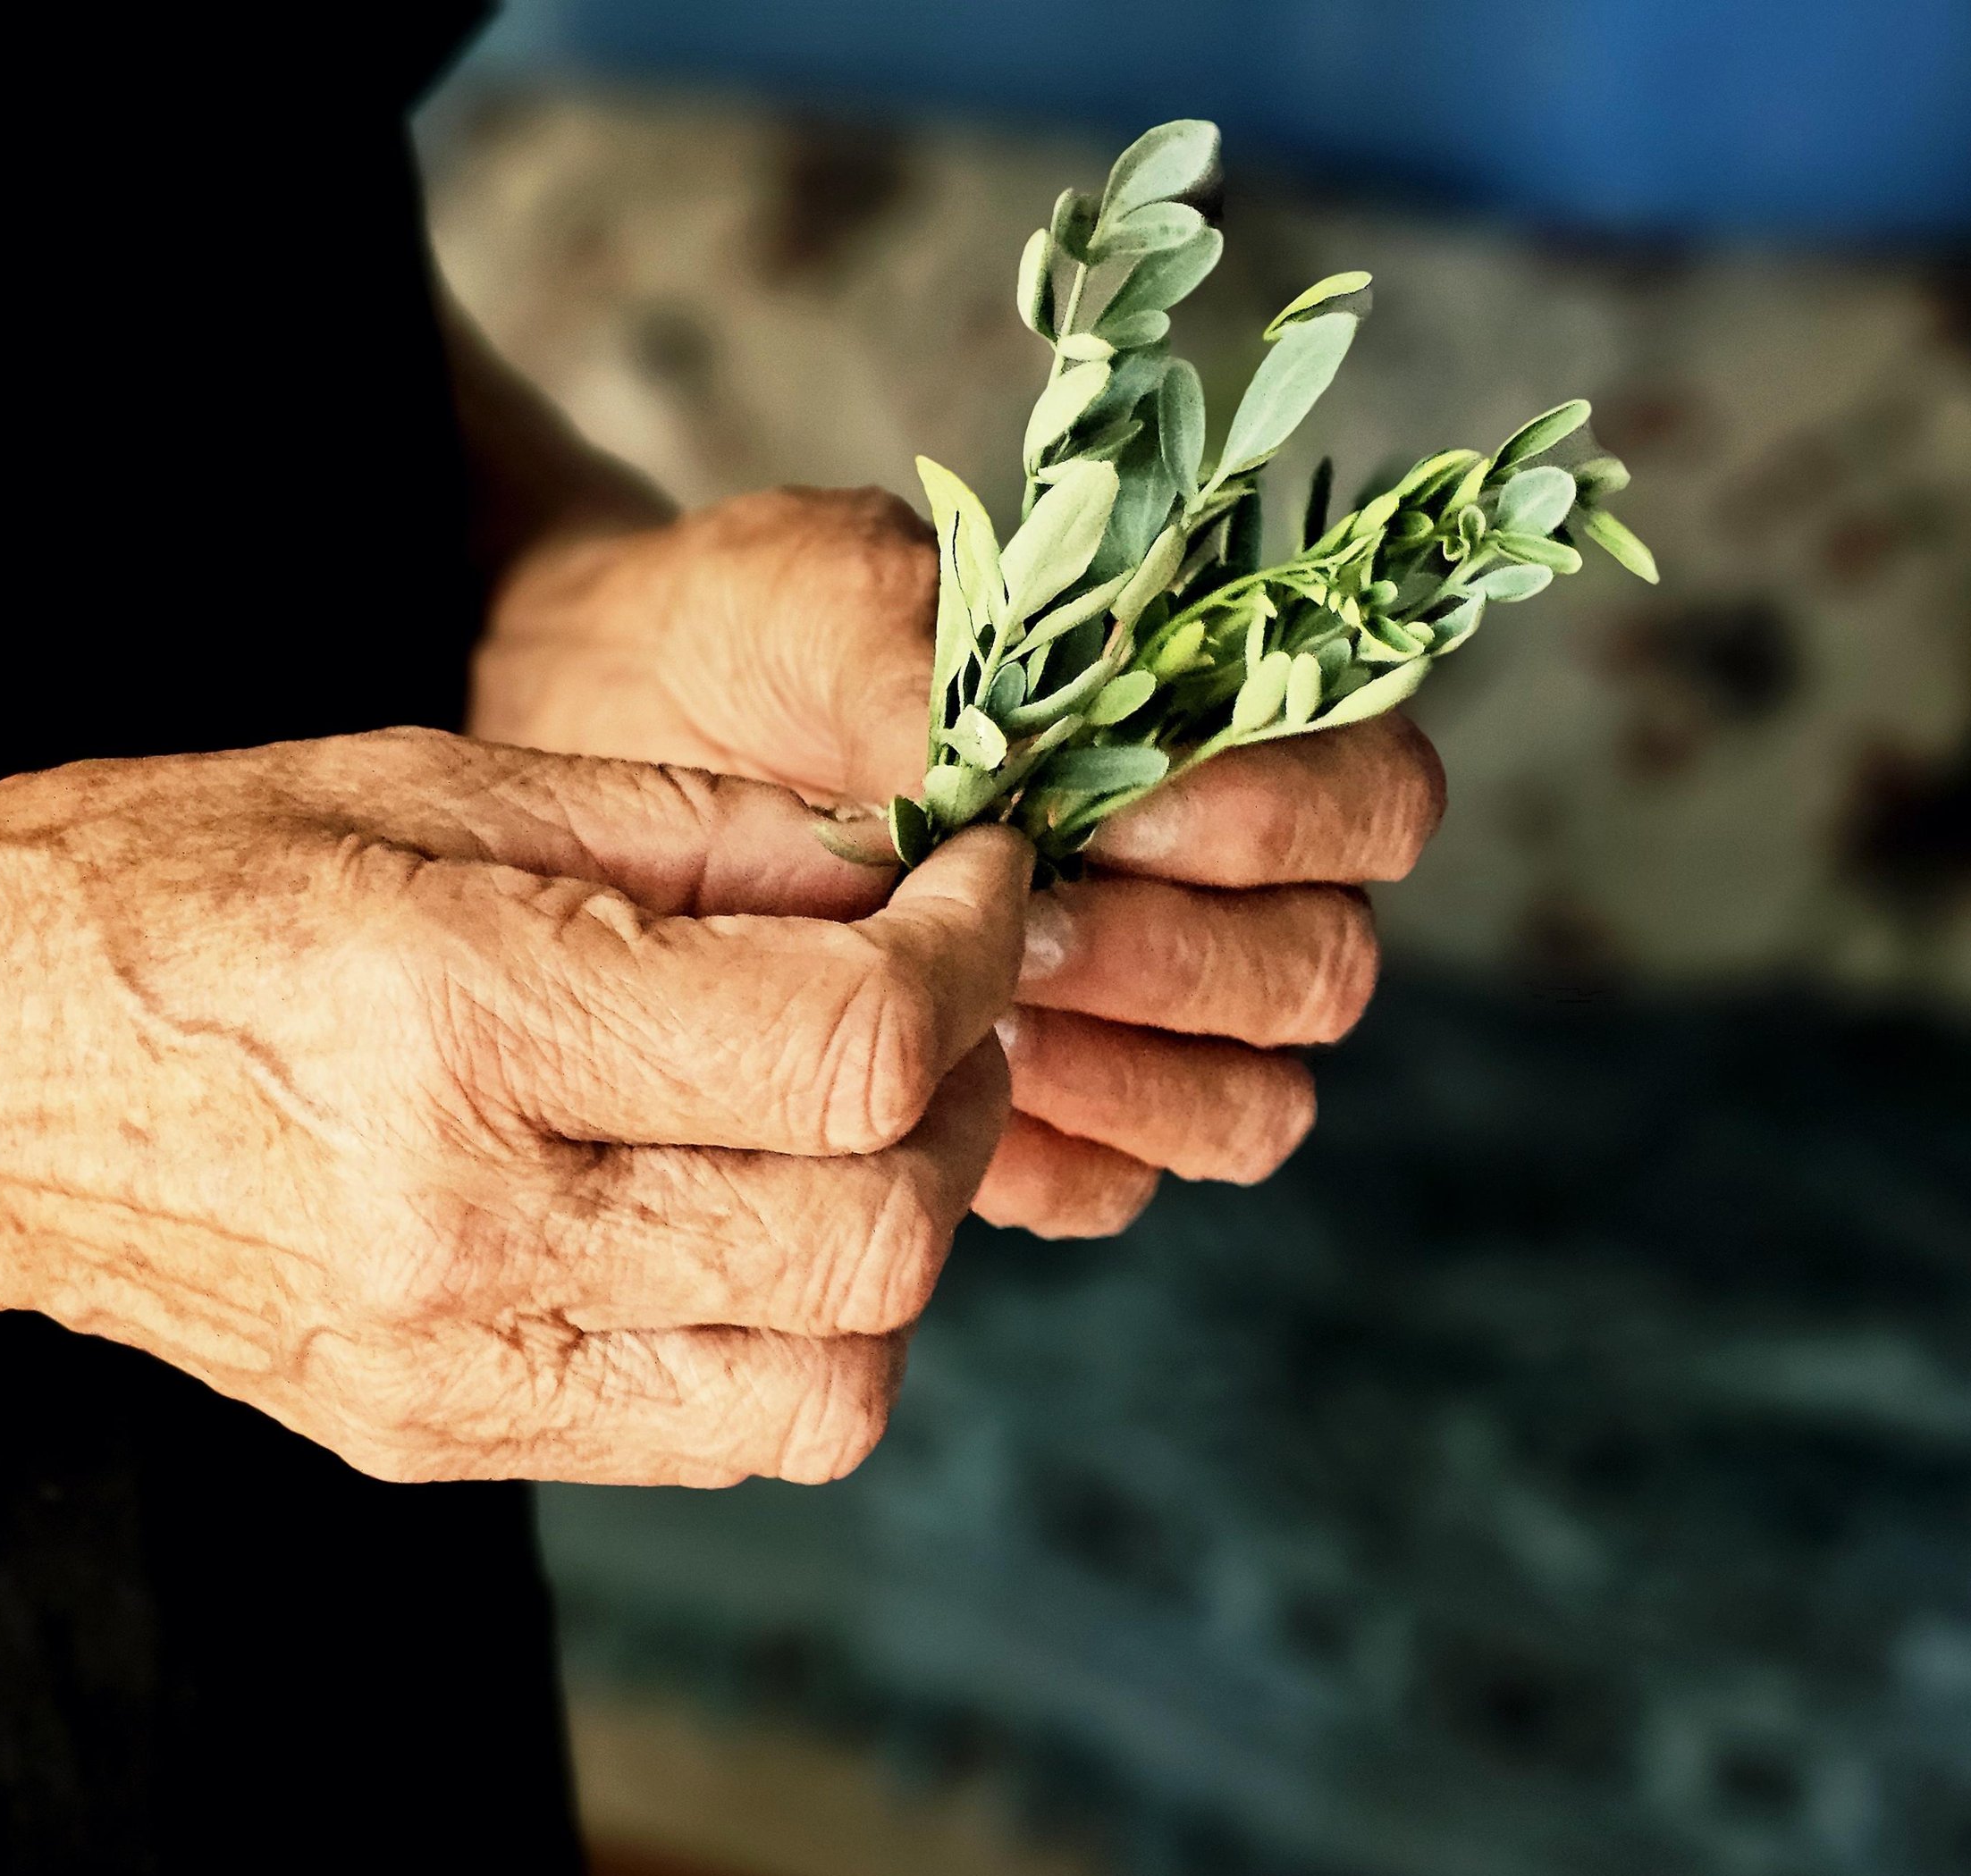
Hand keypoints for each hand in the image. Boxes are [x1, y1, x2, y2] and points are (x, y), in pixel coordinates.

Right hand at [0, 729, 1026, 1484]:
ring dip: (901, 1232)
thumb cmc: (174, 883)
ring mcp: (454, 1364)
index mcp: (463, 1019)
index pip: (849, 1047)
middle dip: (969, 1086)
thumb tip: (913, 864)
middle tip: (944, 985)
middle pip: (876, 1231)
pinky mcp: (441, 1437)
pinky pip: (722, 1434)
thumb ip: (702, 833)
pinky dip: (799, 1329)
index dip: (978, 954)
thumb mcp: (431, 781)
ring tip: (848, 1111)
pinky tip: (742, 1205)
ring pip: (836, 1381)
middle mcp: (470, 1225)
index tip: (983, 883)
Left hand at [470, 488, 1445, 1238]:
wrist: (596, 732)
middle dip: (1194, 956)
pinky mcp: (1031, 1124)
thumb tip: (1025, 779)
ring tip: (988, 1013)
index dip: (1291, 819)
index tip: (1125, 814)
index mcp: (1211, 726)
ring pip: (1253, 1102)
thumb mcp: (817, 593)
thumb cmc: (740, 634)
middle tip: (1032, 930)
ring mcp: (1130, 1020)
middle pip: (1326, 968)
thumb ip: (941, 663)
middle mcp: (1208, 886)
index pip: (1374, 796)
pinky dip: (1051, 1152)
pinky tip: (944, 1091)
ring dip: (1141, 1070)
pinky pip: (1113, 1186)